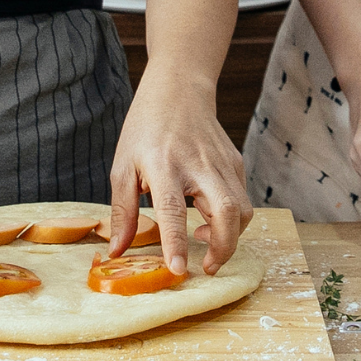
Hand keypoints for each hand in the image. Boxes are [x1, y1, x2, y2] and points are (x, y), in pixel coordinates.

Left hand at [108, 71, 252, 275]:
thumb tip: (118, 251)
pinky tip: (209, 216)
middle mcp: (199, 165)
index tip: (179, 269)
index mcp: (164, 166)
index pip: (173, 210)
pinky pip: (242, 198)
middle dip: (224, 248)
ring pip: (243, 210)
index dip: (176, 243)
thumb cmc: (145, 130)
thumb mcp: (122, 167)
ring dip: (230, 236)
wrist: (178, 91)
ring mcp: (222, 163)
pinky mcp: (235, 163)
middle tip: (207, 267)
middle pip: (227, 213)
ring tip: (204, 237)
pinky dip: (232, 218)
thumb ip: (122, 212)